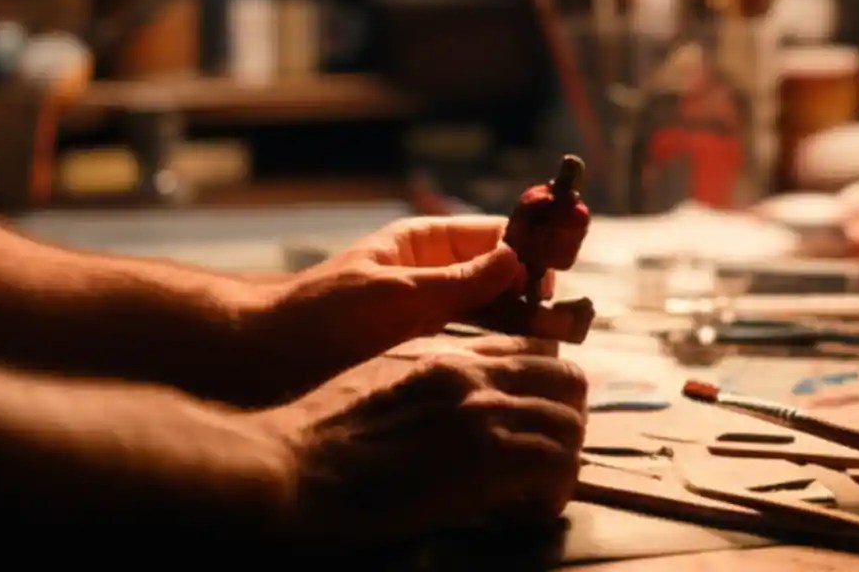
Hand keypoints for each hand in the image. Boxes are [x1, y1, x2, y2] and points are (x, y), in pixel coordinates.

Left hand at [249, 216, 552, 394]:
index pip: (492, 234)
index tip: (561, 271)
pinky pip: (469, 337)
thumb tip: (516, 260)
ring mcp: (426, 308)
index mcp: (421, 243)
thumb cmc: (322, 315)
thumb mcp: (395, 294)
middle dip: (531, 290)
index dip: (530, 247)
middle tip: (565, 322)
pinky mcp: (419, 344)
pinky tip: (516, 364)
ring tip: (551, 347)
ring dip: (518, 322)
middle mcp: (430, 271)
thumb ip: (457, 281)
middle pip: (498, 272)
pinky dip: (495, 345)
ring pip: (488, 308)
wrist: (265, 359)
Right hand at [265, 336, 585, 543]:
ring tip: (536, 493)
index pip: (535, 348)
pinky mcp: (483, 457)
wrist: (288, 468)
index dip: (547, 389)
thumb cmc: (318, 436)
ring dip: (562, 461)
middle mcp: (474, 373)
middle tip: (548, 459)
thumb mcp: (380, 381)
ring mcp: (481, 411)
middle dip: (567, 420)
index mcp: (447, 352)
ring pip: (570, 423)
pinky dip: (552, 492)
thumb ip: (430, 383)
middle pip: (568, 378)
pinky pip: (556, 466)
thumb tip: (459, 412)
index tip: (539, 422)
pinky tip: (528, 510)